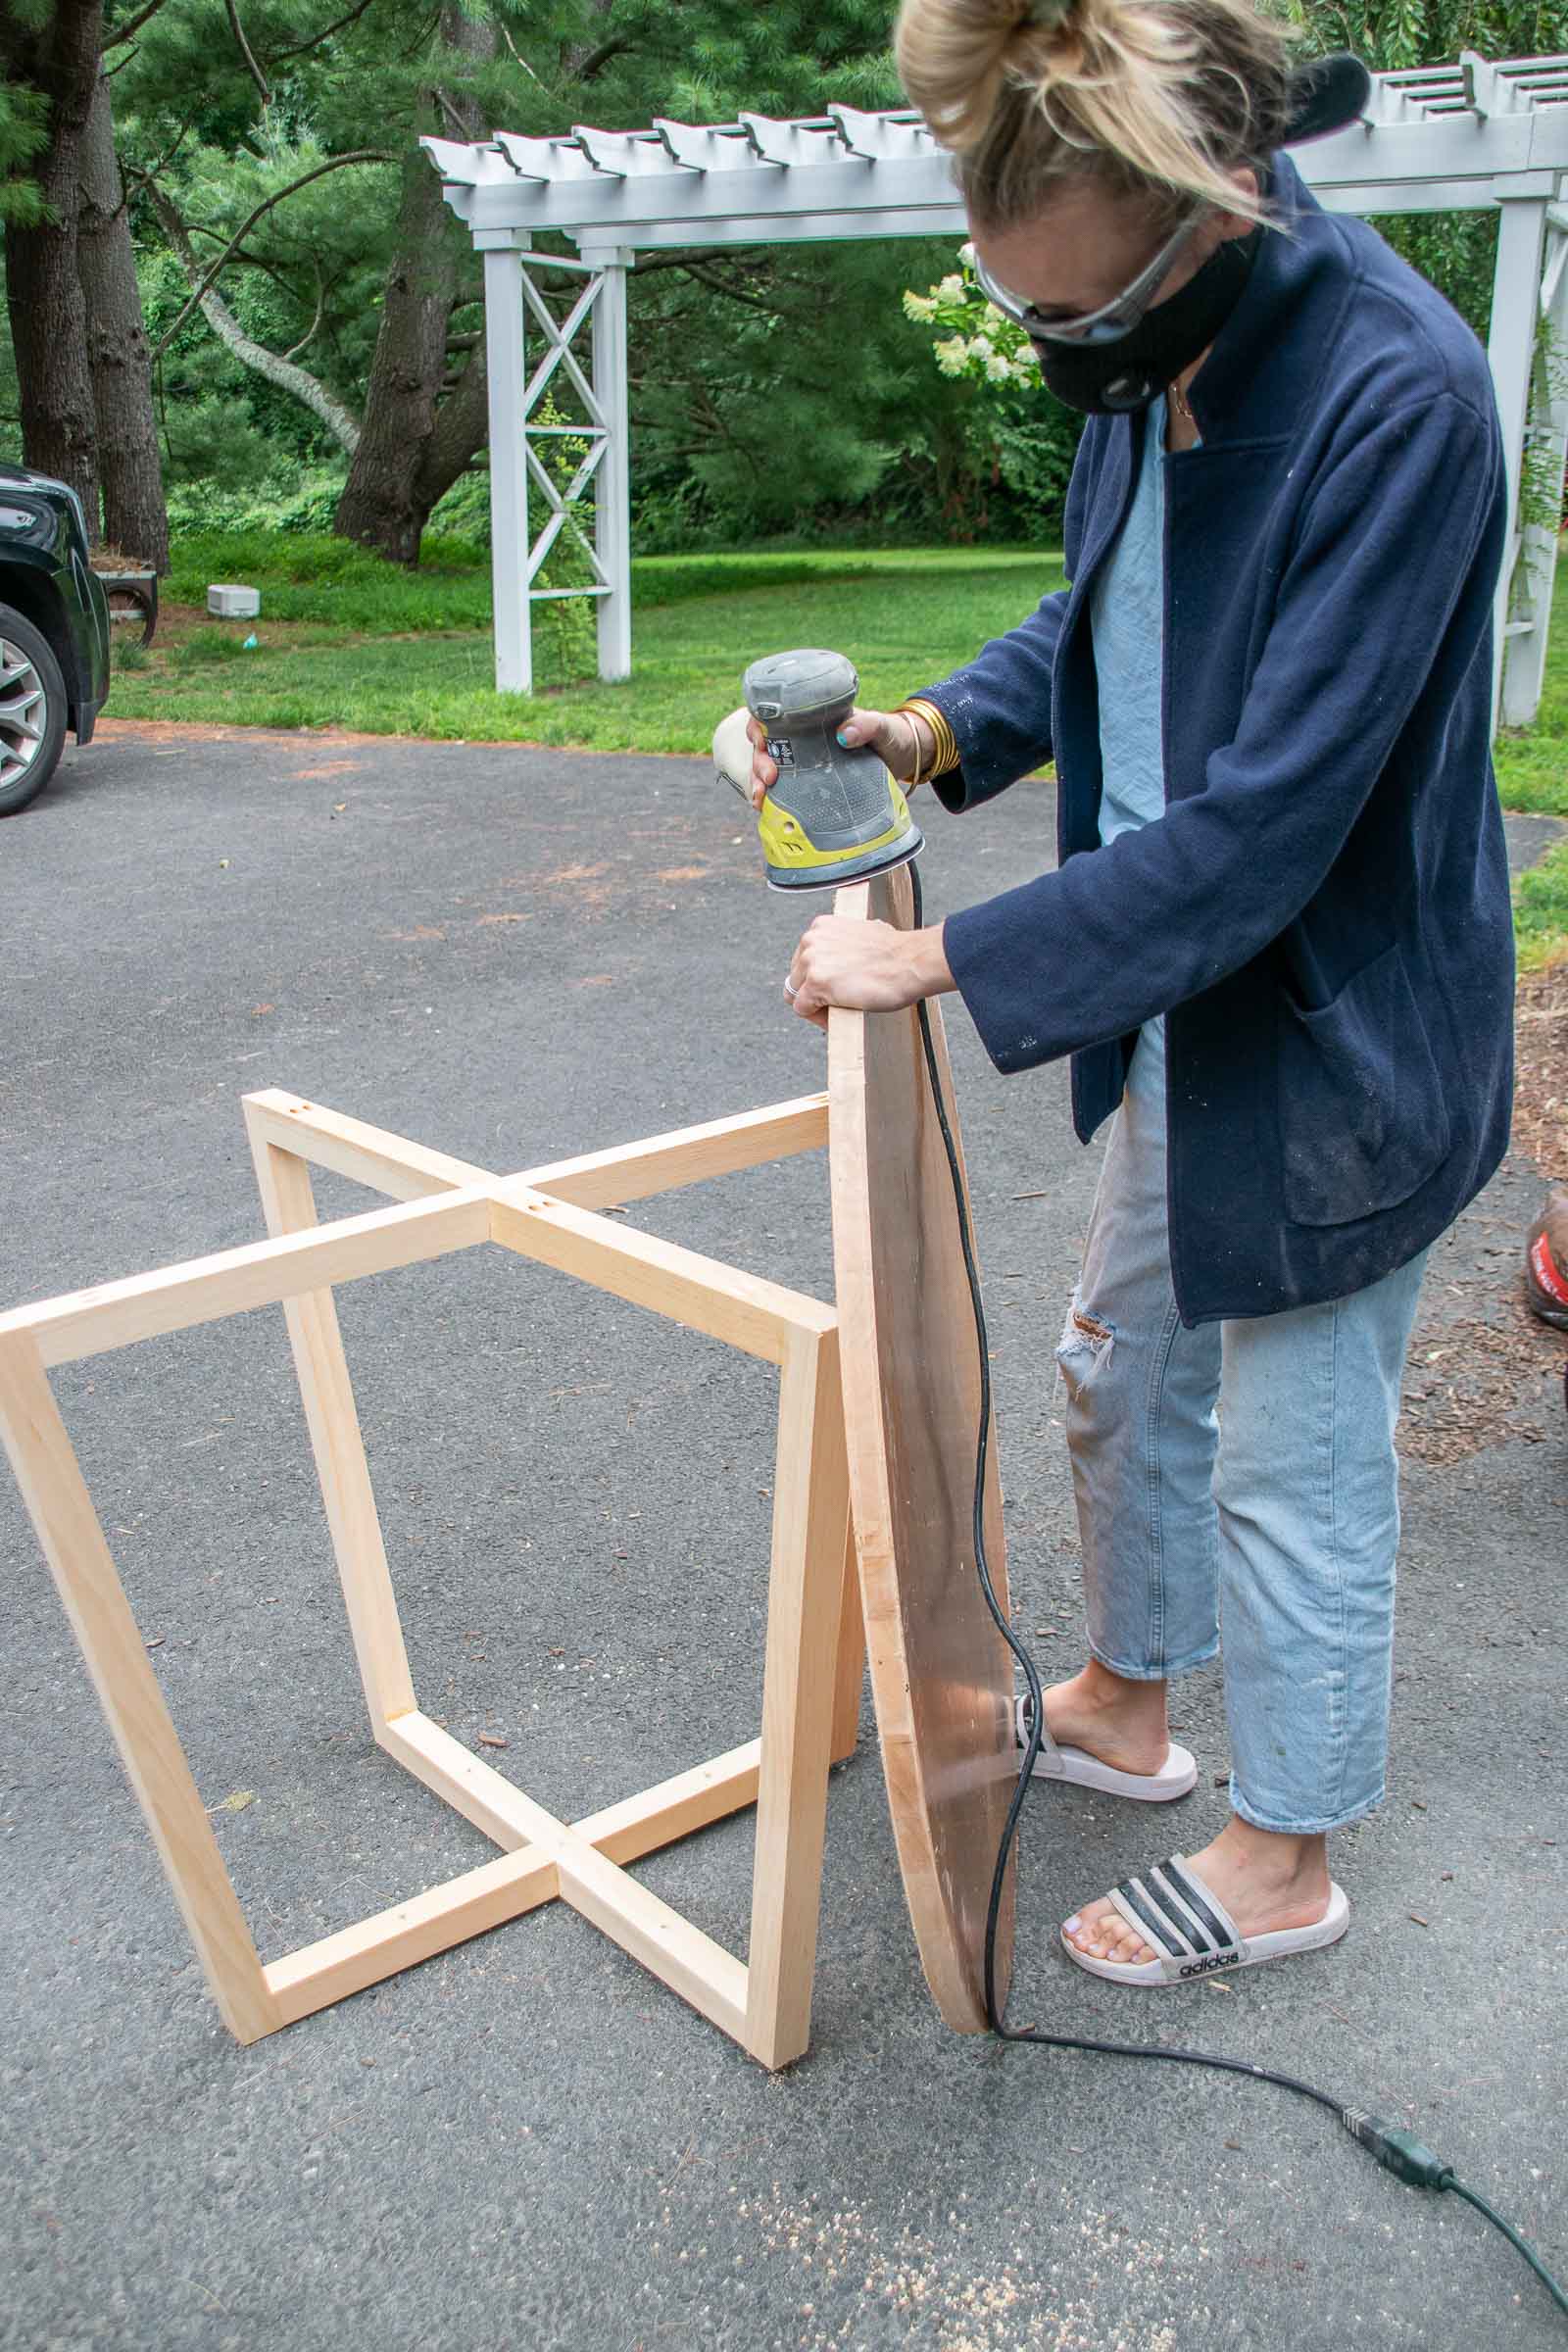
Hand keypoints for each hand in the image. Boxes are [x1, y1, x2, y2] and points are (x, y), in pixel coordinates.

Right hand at [746, 705, 934, 811]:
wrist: (904, 758)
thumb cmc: (891, 734)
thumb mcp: (881, 726)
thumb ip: (866, 725)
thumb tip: (843, 734)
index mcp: (812, 719)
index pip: (773, 716)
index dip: (758, 727)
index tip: (761, 743)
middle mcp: (802, 740)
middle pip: (765, 746)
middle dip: (758, 762)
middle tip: (769, 779)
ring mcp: (805, 763)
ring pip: (769, 769)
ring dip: (758, 784)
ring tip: (760, 800)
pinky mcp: (811, 784)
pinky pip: (784, 790)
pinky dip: (772, 799)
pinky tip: (765, 809)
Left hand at [784, 914, 954, 1029]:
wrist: (912, 962)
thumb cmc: (897, 953)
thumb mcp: (864, 935)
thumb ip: (845, 945)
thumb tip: (844, 959)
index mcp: (820, 927)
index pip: (802, 960)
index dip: (815, 978)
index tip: (833, 989)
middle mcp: (810, 940)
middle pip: (795, 977)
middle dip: (812, 993)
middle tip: (836, 1004)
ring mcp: (811, 961)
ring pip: (796, 995)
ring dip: (815, 1006)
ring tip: (838, 1011)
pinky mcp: (816, 983)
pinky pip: (803, 1009)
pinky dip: (818, 1019)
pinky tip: (838, 1016)